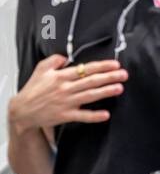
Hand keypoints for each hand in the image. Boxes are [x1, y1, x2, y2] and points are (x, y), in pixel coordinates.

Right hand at [7, 54, 127, 132]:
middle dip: (109, 77)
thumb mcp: (40, 70)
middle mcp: (65, 88)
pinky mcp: (65, 116)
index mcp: (60, 76)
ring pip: (90, 96)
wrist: (22, 111)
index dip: (102, 66)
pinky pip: (82, 116)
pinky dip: (94, 116)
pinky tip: (105, 114)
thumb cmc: (33, 90)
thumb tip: (67, 57)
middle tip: (123, 74)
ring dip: (106, 92)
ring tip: (119, 88)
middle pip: (91, 81)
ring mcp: (66, 102)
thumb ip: (54, 60)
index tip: (115, 64)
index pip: (85, 69)